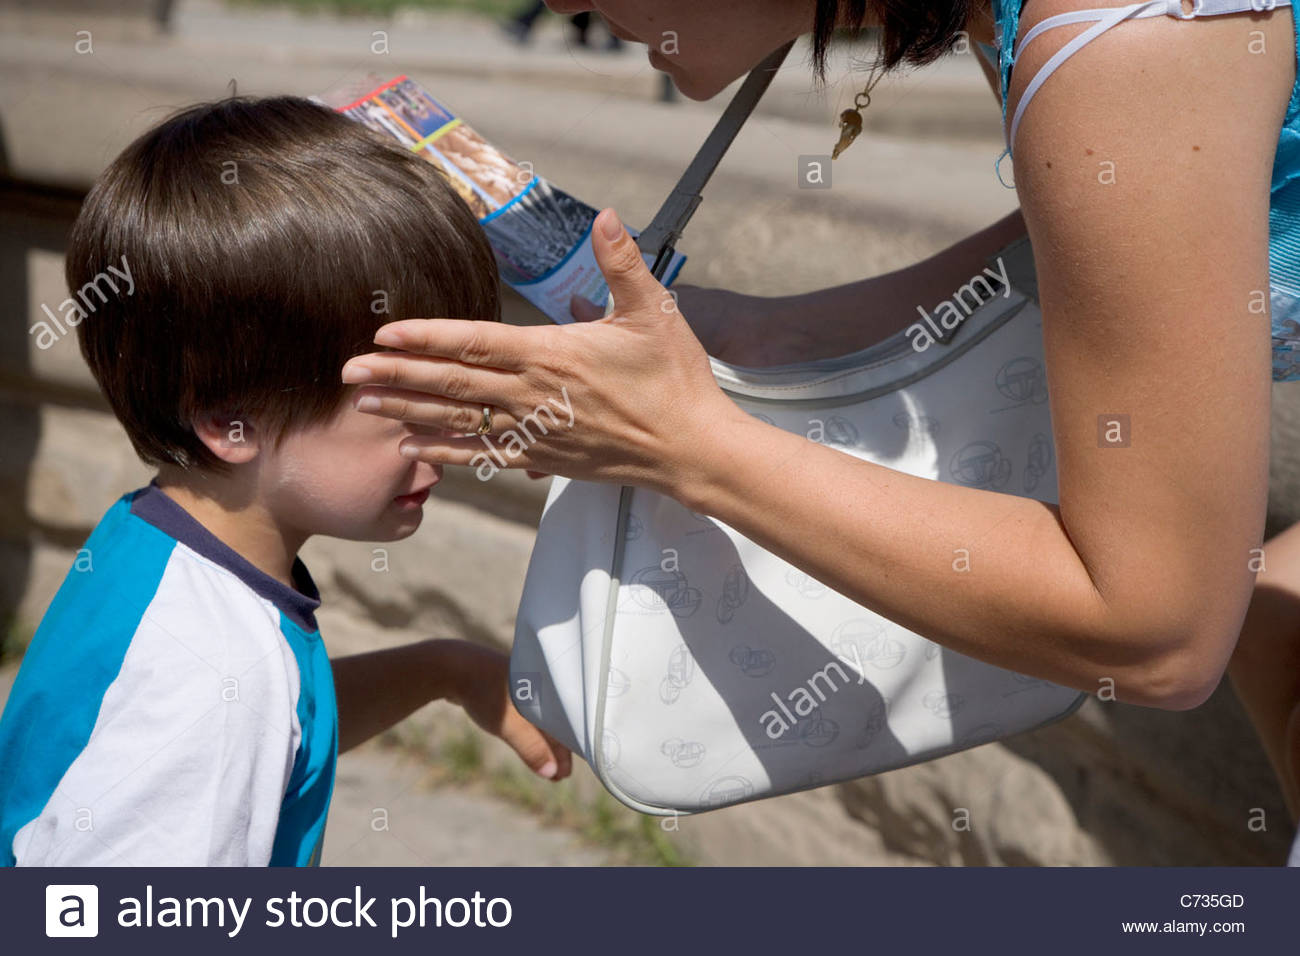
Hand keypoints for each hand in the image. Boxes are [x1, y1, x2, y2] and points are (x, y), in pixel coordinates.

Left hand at [341, 207, 750, 496]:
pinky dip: (444, 452)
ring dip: (408, 412)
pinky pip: (483, 455)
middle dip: (396, 377)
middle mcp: (533, 395)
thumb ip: (622, 264)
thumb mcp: (654, 311)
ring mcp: (535, 431)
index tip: (385, 336)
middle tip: (347, 373)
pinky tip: (411, 448)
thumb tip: (609, 217)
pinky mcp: (543, 457)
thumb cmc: (674, 379)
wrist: (691, 448)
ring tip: (363, 406)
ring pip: (458, 420)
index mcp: (552, 356)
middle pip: (452, 384)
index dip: (427, 339)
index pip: (476, 343)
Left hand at [445, 641, 572, 781]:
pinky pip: (528, 716)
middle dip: (556, 749)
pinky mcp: (510, 691)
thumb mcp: (508, 723)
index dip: (568, 748)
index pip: (568, 720)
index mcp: (547, 685)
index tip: (566, 772)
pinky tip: (531, 746)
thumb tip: (552, 773)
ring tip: (548, 767)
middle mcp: (540, 684)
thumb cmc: (483, 691)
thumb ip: (531, 747)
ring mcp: (525, 687)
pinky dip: (531, 733)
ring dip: (544, 743)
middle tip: (559, 776)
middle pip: (556, 722)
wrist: (449, 668)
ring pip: (541, 720)